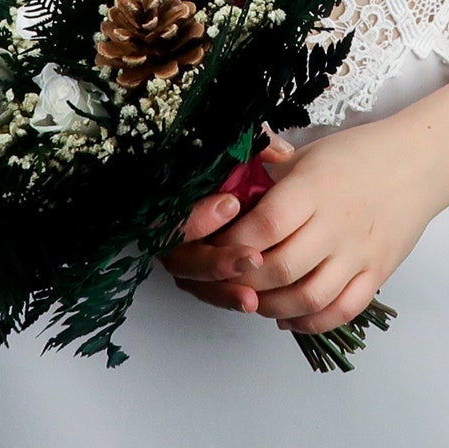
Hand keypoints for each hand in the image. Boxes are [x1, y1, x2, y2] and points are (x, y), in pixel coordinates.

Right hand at [157, 128, 296, 313]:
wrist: (235, 179)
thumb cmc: (233, 160)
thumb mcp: (240, 145)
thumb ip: (254, 143)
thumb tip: (280, 152)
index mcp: (169, 194)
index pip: (171, 213)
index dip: (198, 215)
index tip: (232, 205)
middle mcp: (167, 228)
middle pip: (181, 255)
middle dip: (216, 260)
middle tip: (252, 257)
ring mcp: (181, 254)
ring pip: (193, 280)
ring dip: (222, 289)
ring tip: (252, 298)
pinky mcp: (196, 275)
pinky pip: (207, 292)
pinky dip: (227, 298)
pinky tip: (253, 303)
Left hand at [213, 118, 445, 334]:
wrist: (420, 162)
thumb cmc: (358, 155)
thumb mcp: (307, 154)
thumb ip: (266, 178)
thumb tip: (221, 197)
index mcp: (314, 188)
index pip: (264, 226)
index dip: (232, 244)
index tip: (213, 248)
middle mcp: (337, 223)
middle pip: (280, 268)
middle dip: (244, 282)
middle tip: (227, 280)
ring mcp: (360, 252)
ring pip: (309, 298)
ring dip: (272, 307)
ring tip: (254, 301)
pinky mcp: (378, 272)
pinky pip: (342, 310)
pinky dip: (311, 322)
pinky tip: (288, 316)